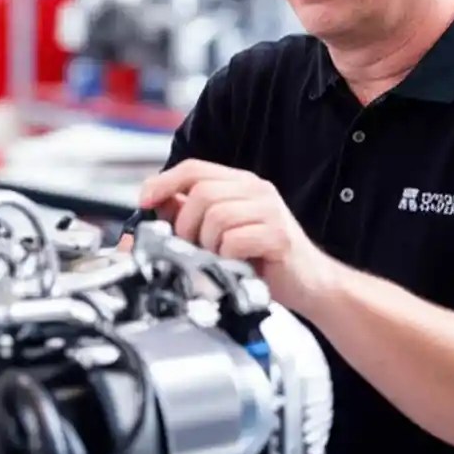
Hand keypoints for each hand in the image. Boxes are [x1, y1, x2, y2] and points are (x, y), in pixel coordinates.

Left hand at [138, 159, 343, 314]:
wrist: (309, 284)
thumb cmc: (260, 259)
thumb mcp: (216, 233)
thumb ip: (186, 217)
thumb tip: (149, 211)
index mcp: (239, 184)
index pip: (193, 169)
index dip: (163, 182)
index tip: (145, 202)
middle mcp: (255, 190)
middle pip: (201, 192)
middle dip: (186, 225)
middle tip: (193, 247)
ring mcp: (269, 210)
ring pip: (216, 216)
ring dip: (207, 244)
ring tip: (218, 257)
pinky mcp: (278, 235)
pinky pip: (234, 240)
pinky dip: (226, 256)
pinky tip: (235, 264)